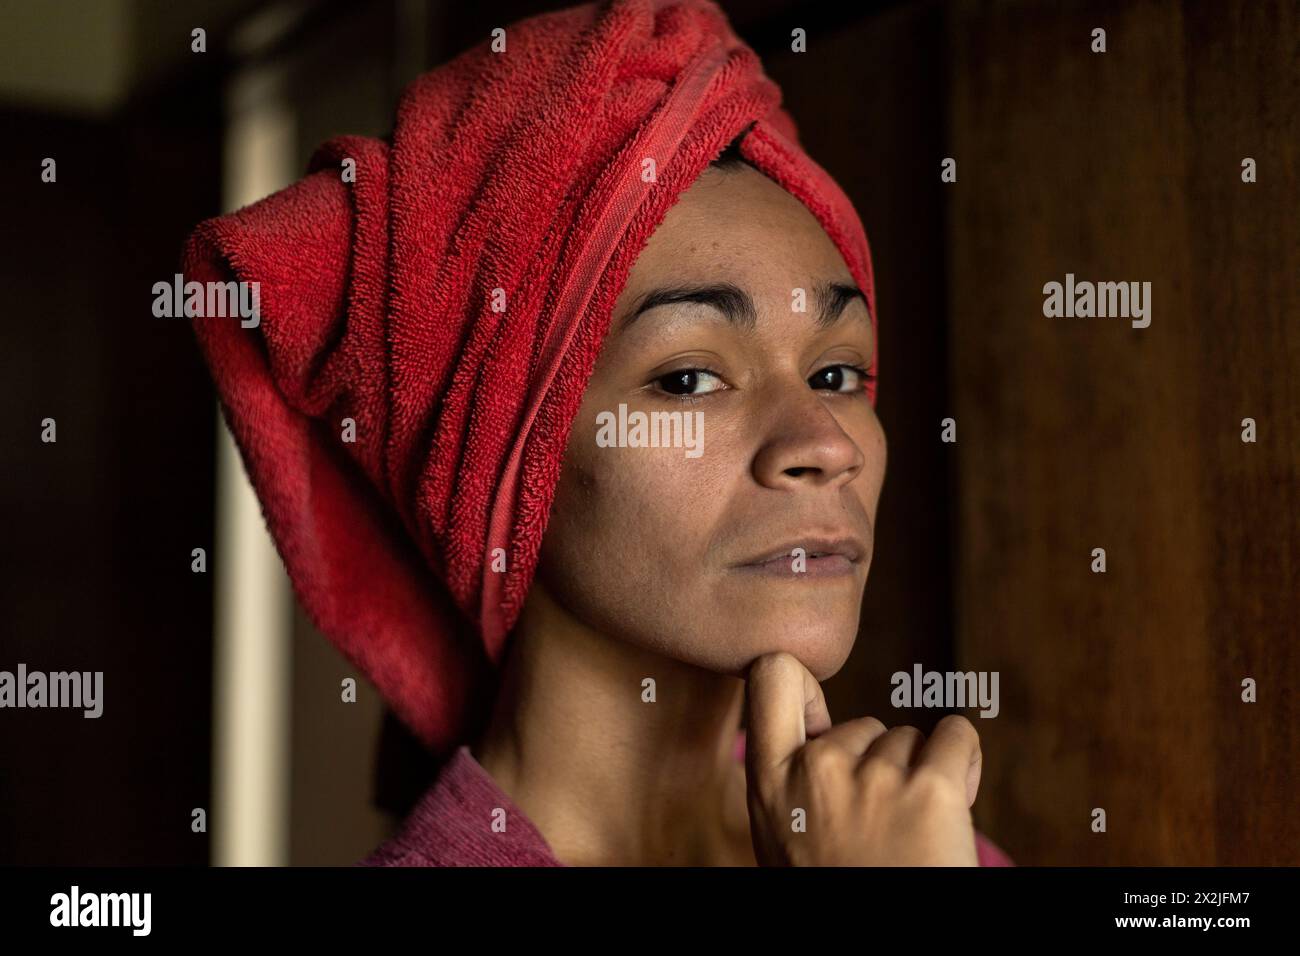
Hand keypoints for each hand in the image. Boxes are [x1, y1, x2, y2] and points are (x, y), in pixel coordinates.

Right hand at [742, 651, 982, 865]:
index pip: (771, 676)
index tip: (819, 706)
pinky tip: (955, 801)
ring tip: (914, 833)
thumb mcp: (788, 842)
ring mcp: (875, 777)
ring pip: (910, 741)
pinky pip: (957, 736)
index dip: (800, 680)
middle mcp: (818, 769)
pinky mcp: (933, 789)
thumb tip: (825, 738)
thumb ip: (796, 787)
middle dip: (879, 763)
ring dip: (921, 774)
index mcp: (770, 784)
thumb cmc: (838, 897)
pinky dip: (964, 761)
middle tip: (885, 823)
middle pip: (864, 726)